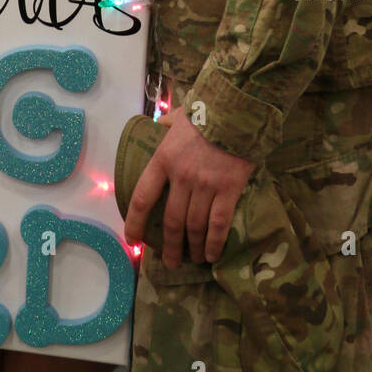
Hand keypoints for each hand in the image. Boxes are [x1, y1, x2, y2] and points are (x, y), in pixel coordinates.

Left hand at [124, 106, 256, 268]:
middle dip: (169, 246)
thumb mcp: (178, 116)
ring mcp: (205, 185)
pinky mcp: (228, 190)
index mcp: (163, 159)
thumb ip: (166, 125)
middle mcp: (181, 176)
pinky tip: (212, 255)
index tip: (133, 240)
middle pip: (170, 221)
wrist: (237, 109)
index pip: (142, 197)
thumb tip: (159, 125)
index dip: (134, 222)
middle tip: (170, 262)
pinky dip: (214, 243)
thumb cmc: (206, 112)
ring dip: (192, 247)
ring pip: (194, 226)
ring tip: (192, 259)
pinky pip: (218, 224)